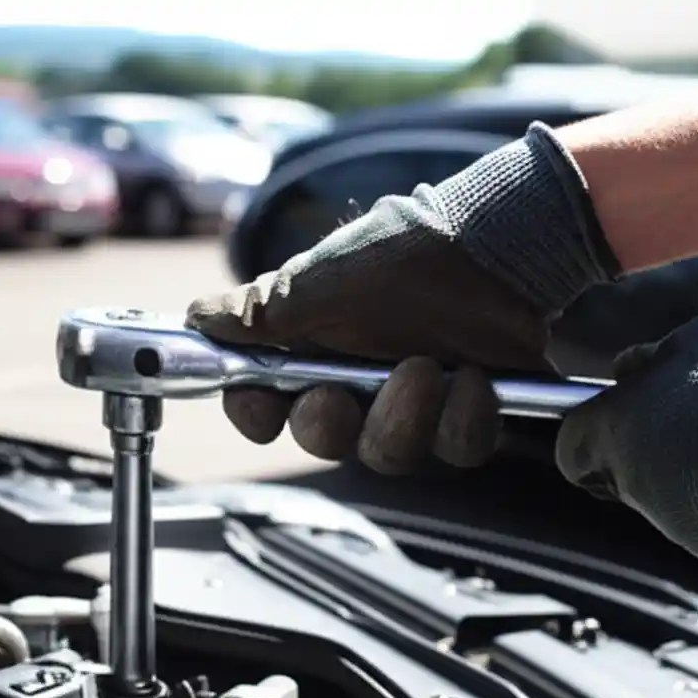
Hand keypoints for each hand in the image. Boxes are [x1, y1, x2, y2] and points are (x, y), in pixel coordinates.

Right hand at [187, 123, 618, 474]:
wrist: (498, 243)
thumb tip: (198, 319)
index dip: (256, 412)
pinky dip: (464, 417)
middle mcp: (355, 382)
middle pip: (322, 439)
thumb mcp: (326, 278)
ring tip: (427, 366)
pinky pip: (455, 448)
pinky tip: (476, 377)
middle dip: (328, 422)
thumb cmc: (407, 250)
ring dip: (401, 418)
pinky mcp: (465, 414)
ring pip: (387, 454)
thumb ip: (263, 310)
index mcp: (311, 348)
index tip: (260, 404)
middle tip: (343, 391)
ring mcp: (411, 403)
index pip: (263, 402)